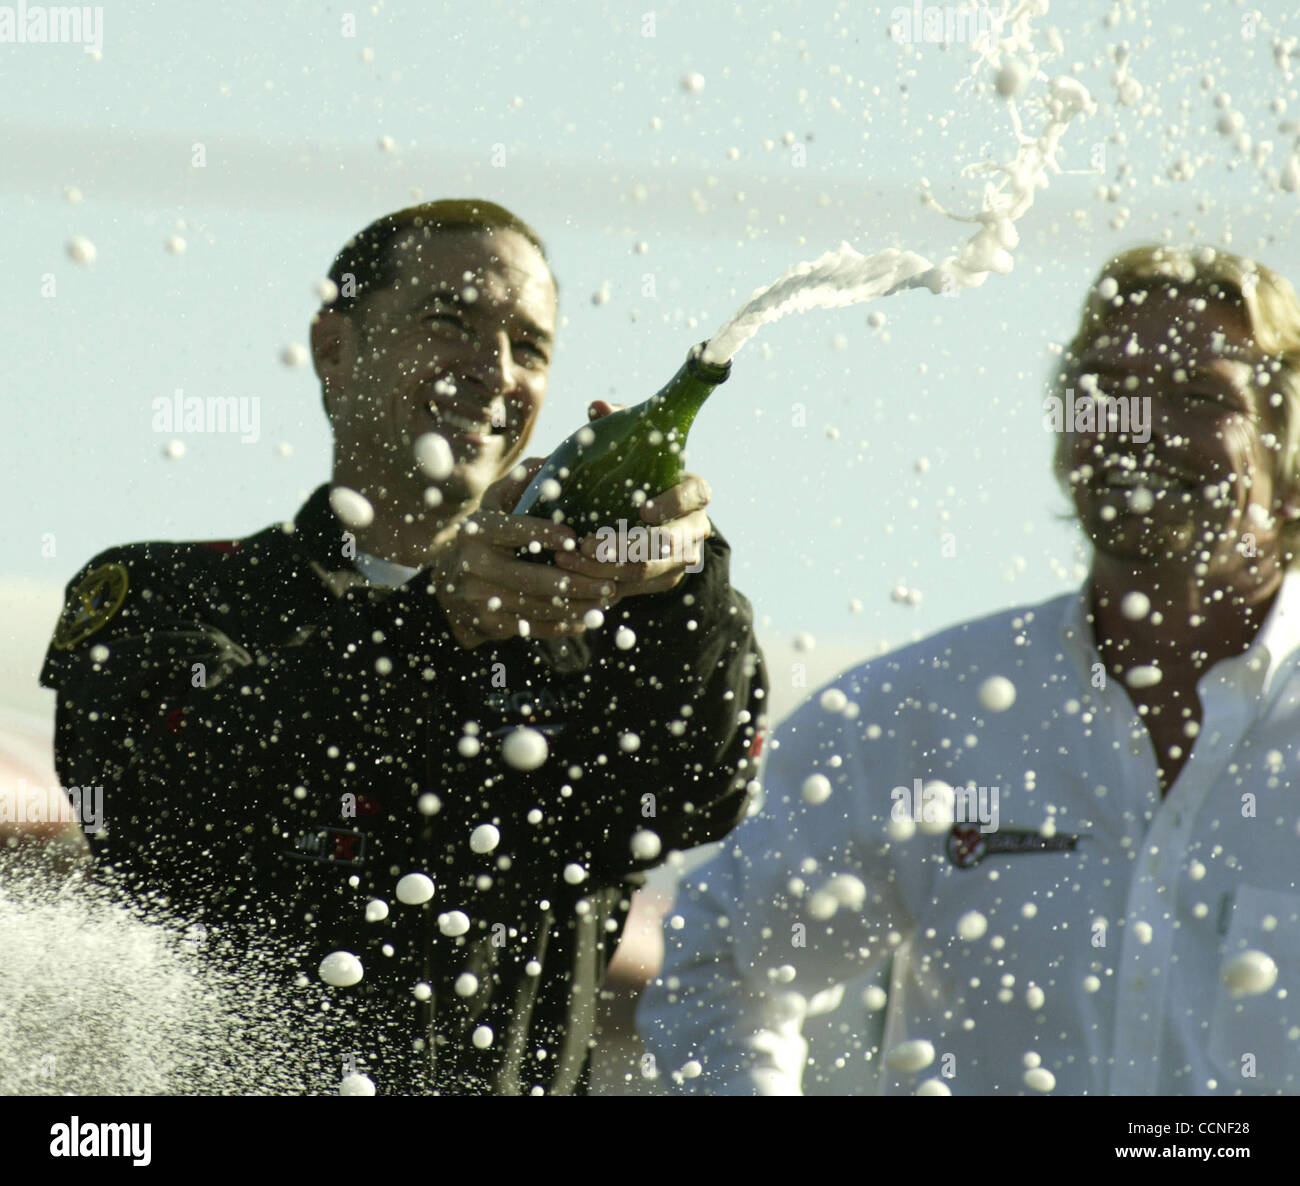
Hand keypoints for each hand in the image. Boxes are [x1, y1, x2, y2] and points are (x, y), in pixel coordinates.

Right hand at [429, 458, 617, 649]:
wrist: (449, 589)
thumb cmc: (486, 539)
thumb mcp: (494, 506)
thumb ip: (519, 483)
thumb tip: (551, 461)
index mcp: (478, 530)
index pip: (513, 530)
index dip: (543, 534)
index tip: (575, 538)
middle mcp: (474, 565)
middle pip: (531, 578)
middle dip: (575, 582)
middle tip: (608, 582)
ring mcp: (479, 599)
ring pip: (536, 606)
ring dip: (575, 605)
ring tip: (604, 599)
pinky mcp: (488, 625)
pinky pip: (531, 627)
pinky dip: (562, 625)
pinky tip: (585, 618)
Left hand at [552, 401, 712, 601]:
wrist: (635, 518)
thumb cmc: (631, 474)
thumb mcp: (625, 448)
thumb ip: (617, 426)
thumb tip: (598, 407)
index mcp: (692, 492)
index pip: (697, 494)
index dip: (674, 503)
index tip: (644, 509)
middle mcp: (693, 527)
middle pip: (670, 545)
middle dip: (626, 547)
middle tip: (588, 543)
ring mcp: (680, 558)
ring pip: (647, 571)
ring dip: (605, 568)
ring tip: (569, 558)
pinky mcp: (662, 581)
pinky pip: (634, 589)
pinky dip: (603, 584)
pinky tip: (574, 575)